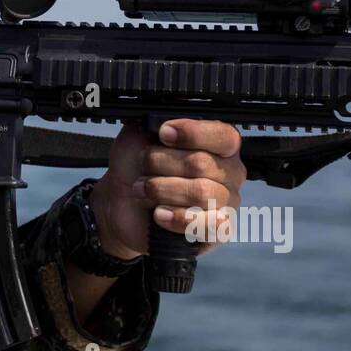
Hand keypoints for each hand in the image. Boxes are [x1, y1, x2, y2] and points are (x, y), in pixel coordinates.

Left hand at [90, 120, 245, 258]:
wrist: (122, 203)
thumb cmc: (137, 168)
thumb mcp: (140, 135)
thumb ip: (155, 121)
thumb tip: (169, 118)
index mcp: (218, 145)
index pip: (224, 136)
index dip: (193, 133)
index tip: (163, 134)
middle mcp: (229, 173)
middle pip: (203, 164)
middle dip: (162, 164)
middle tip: (143, 168)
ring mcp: (227, 203)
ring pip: (202, 193)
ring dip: (162, 190)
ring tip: (143, 190)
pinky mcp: (218, 232)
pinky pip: (207, 225)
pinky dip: (176, 218)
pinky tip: (158, 213)